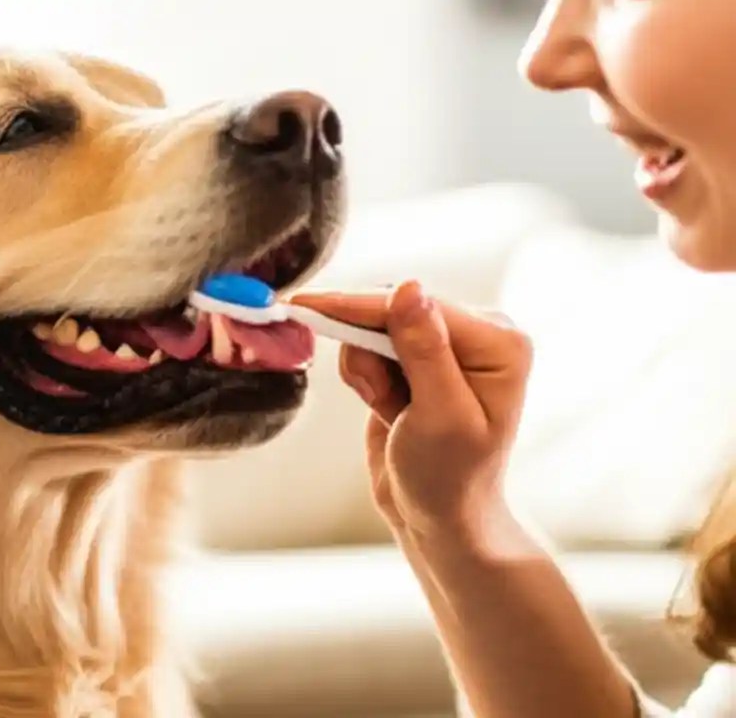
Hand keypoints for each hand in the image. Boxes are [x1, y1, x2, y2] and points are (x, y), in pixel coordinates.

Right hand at [292, 281, 532, 539]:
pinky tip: (387, 410)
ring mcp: (444, 347)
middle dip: (370, 355)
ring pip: (373, 330)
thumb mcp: (439, 417)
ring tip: (391, 412)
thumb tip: (408, 288)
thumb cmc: (449, 478)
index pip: (418, 306)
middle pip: (393, 311)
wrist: (438, 520)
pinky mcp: (415, 362)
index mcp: (498, 342)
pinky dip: (366, 379)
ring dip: (368, 373)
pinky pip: (368, 349)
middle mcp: (477, 335)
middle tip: (380, 401)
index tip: (309, 303)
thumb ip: (423, 351)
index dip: (360, 307)